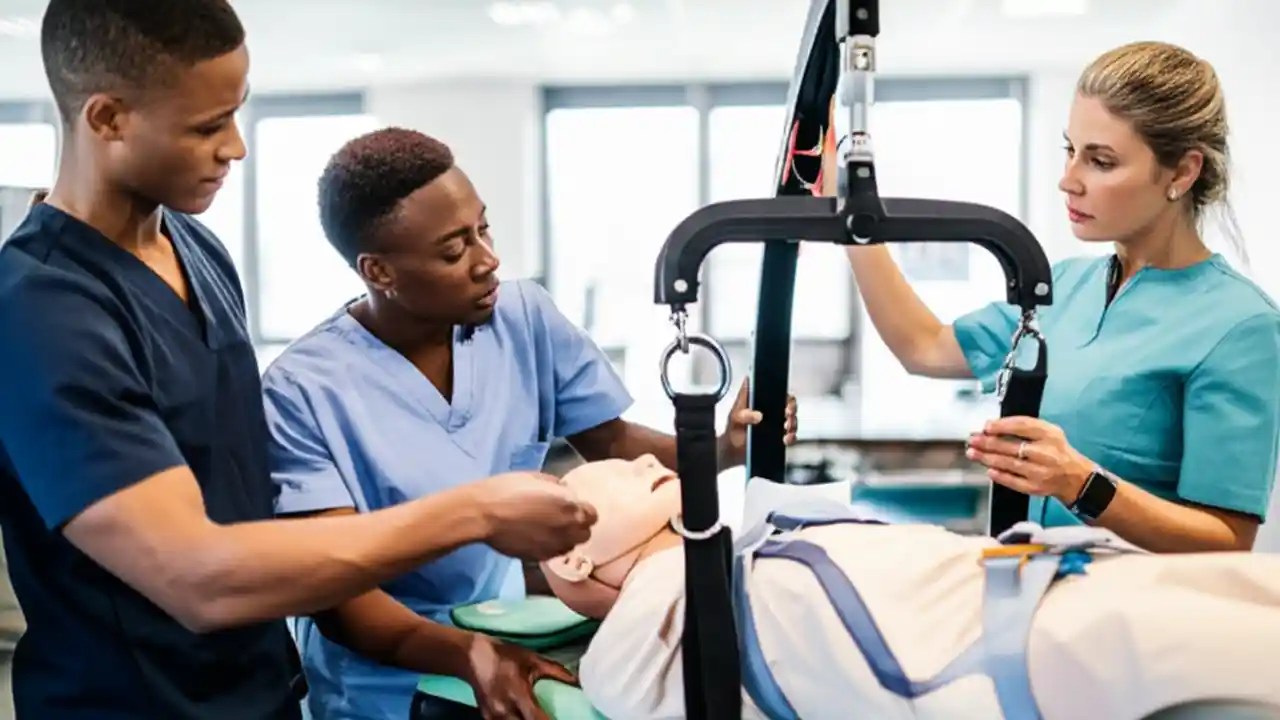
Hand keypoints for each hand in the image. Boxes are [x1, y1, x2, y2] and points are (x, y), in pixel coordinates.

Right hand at [464, 634, 576, 719]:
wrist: (471, 656)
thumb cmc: (503, 655)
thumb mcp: (531, 659)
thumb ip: (555, 671)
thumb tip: (577, 680)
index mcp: (517, 694)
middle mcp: (504, 710)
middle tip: (552, 718)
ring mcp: (493, 717)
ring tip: (539, 717)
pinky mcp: (487, 718)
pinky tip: (523, 718)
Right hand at [472, 472, 597, 560]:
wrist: (483, 514)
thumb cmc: (508, 489)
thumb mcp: (536, 477)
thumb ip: (557, 487)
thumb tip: (564, 492)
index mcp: (570, 507)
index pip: (593, 515)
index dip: (583, 510)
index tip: (571, 506)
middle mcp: (568, 530)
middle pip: (585, 534)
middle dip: (577, 527)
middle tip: (561, 519)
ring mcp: (554, 547)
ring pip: (570, 547)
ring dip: (565, 538)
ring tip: (548, 530)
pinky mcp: (538, 558)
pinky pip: (553, 554)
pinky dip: (550, 547)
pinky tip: (536, 538)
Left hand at [719, 378, 798, 467]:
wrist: (734, 450)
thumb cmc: (733, 429)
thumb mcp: (734, 418)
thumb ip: (744, 414)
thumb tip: (758, 415)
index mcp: (759, 399)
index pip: (774, 390)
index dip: (782, 392)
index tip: (783, 398)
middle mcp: (770, 409)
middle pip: (788, 403)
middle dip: (791, 408)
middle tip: (788, 413)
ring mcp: (776, 422)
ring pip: (792, 418)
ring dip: (792, 422)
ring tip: (786, 427)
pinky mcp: (780, 435)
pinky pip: (791, 434)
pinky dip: (791, 436)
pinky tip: (786, 438)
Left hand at [965, 416, 1093, 504]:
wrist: (1075, 477)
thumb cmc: (1056, 451)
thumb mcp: (1048, 432)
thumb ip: (1024, 428)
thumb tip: (992, 427)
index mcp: (1050, 435)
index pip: (1023, 426)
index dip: (1002, 426)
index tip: (986, 426)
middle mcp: (1046, 453)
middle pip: (1012, 446)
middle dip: (988, 443)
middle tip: (973, 440)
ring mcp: (1041, 472)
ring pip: (1010, 464)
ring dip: (987, 458)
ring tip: (973, 453)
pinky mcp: (1036, 487)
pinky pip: (1013, 481)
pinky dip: (1000, 475)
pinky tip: (988, 470)